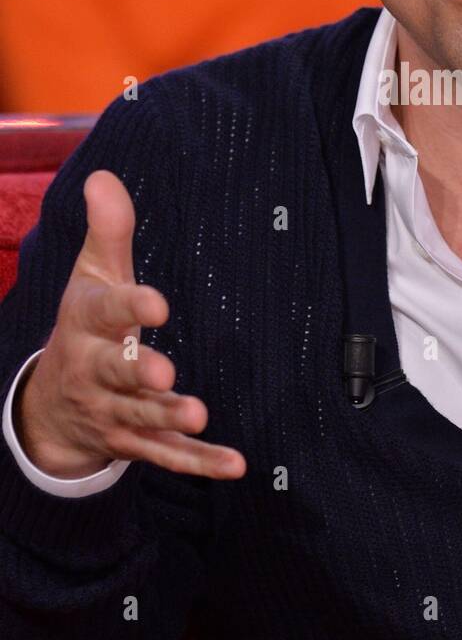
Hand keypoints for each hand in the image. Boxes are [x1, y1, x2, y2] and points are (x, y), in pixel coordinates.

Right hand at [15, 169, 245, 480]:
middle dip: (139, 374)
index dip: (130, 307)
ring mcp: (113, 413)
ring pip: (141, 418)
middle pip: (116, 373)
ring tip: (199, 415)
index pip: (104, 313)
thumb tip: (103, 176)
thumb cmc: (85, 325)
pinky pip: (167, 458)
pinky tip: (234, 464)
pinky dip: (199, 464)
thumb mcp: (91, 275)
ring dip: (168, 418)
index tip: (157, 302)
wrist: (50, 405)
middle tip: (166, 372)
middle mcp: (95, 372)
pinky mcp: (135, 444)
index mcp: (85, 325)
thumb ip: (107, 230)